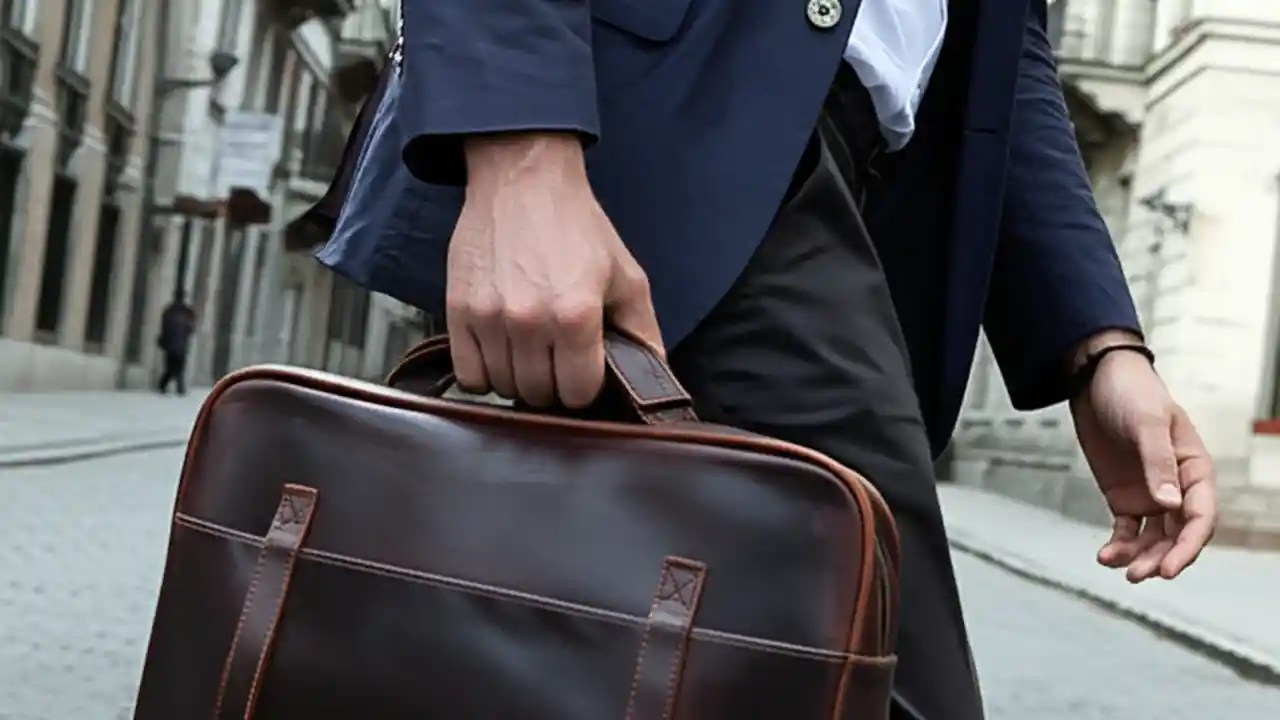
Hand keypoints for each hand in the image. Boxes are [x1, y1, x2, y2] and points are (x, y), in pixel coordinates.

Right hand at [446, 132, 662, 408]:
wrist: (523, 182)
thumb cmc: (576, 227)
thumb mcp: (626, 275)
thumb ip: (643, 330)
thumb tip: (652, 375)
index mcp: (577, 314)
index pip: (579, 393)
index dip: (584, 387)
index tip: (582, 371)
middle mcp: (531, 320)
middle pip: (539, 393)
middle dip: (552, 384)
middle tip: (555, 359)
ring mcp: (490, 318)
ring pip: (504, 387)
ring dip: (518, 378)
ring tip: (529, 350)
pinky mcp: (458, 311)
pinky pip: (469, 374)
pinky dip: (484, 373)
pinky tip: (500, 352)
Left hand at [1069, 332, 1217, 582]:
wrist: (1097, 381)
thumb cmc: (1131, 393)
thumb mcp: (1146, 423)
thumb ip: (1158, 463)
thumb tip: (1170, 505)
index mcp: (1194, 469)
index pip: (1201, 516)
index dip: (1188, 546)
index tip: (1168, 568)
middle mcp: (1177, 487)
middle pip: (1178, 535)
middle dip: (1161, 558)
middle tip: (1139, 575)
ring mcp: (1151, 494)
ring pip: (1153, 538)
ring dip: (1140, 557)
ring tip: (1118, 568)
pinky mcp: (1124, 497)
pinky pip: (1127, 530)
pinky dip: (1119, 545)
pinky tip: (1105, 555)